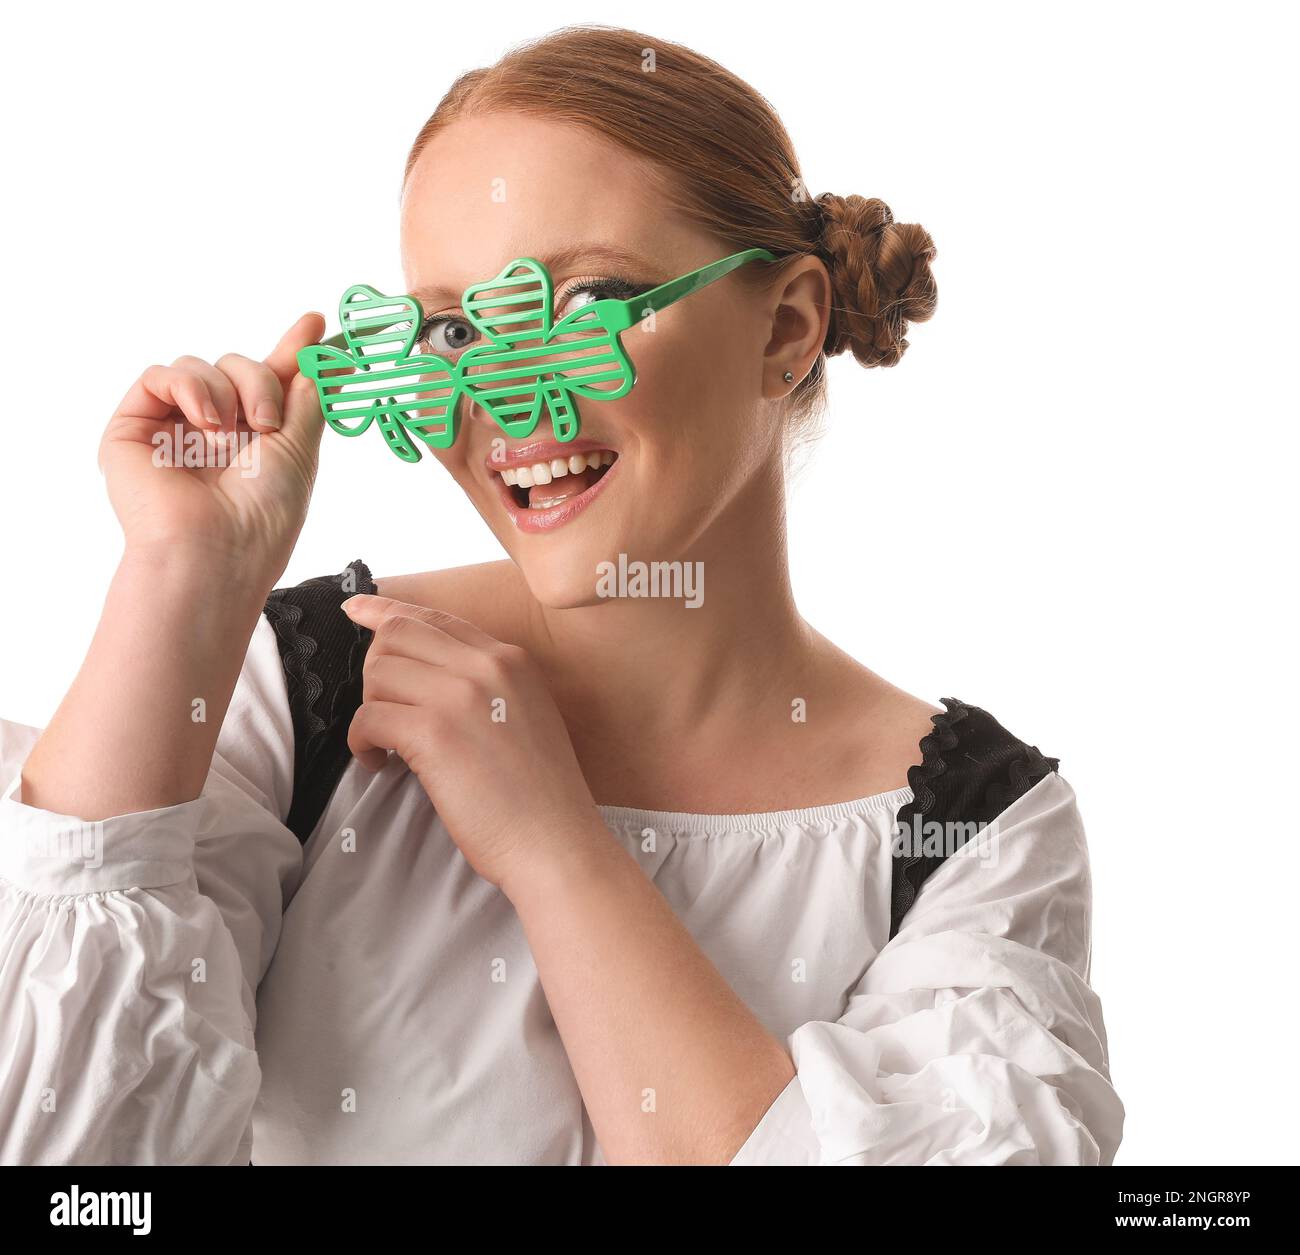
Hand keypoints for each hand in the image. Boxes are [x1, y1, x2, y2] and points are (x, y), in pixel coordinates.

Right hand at [98, 312, 327, 585]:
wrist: (215, 550)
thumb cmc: (262, 514)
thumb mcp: (300, 450)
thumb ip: (307, 399)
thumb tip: (321, 359)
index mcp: (255, 441)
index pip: (272, 384)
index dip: (293, 353)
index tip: (315, 323)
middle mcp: (214, 433)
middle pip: (239, 367)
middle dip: (260, 380)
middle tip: (268, 422)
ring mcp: (173, 429)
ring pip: (201, 366)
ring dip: (226, 390)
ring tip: (232, 433)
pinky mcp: (134, 428)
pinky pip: (160, 376)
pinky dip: (188, 387)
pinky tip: (204, 423)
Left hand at [341, 594, 606, 888]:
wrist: (556, 842)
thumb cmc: (540, 795)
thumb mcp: (527, 715)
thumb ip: (488, 686)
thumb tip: (426, 675)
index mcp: (511, 659)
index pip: (436, 618)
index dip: (387, 610)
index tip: (355, 608)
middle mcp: (486, 666)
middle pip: (398, 634)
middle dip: (375, 669)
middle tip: (383, 709)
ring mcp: (460, 696)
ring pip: (378, 673)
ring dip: (370, 708)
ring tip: (387, 745)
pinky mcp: (434, 733)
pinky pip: (369, 716)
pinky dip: (362, 742)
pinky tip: (380, 764)